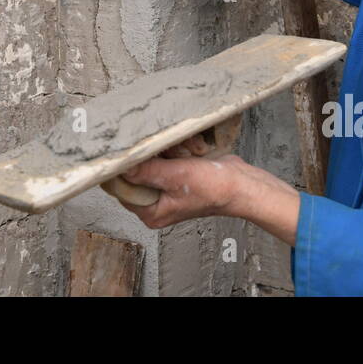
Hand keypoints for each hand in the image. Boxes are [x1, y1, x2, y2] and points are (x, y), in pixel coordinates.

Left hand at [115, 153, 249, 229]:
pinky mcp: (175, 176)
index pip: (122, 189)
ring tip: (185, 153)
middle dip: (153, 156)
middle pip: (136, 172)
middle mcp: (156, 203)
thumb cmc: (215, 188)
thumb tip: (120, 166)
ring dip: (168, 151)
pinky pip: (166, 157)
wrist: (242, 184)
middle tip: (170, 153)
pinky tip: (191, 151)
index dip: (124, 169)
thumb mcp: (176, 176)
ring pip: (152, 160)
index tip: (131, 151)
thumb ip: (146, 171)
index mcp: (151, 212)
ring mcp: (165, 189)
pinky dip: (177, 150)